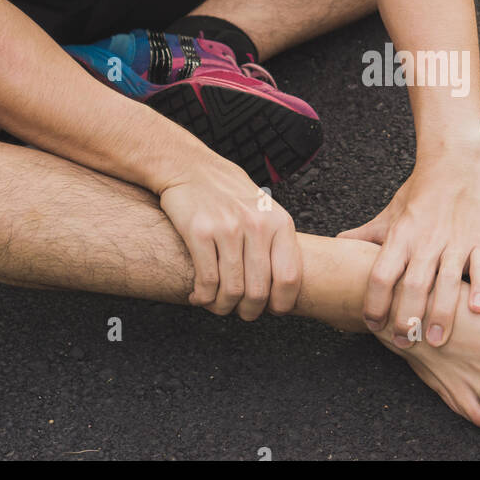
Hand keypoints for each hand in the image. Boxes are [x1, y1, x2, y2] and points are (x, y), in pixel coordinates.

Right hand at [158, 154, 301, 320]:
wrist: (190, 167)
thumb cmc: (228, 192)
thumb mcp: (264, 209)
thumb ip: (275, 240)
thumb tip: (283, 284)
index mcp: (279, 222)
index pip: (289, 277)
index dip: (281, 303)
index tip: (272, 310)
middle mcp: (257, 225)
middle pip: (259, 290)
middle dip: (249, 311)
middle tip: (242, 313)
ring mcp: (228, 228)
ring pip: (232, 290)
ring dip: (223, 307)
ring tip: (218, 305)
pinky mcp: (200, 232)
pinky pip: (207, 280)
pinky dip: (203, 297)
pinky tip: (199, 295)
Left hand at [339, 143, 479, 347]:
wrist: (455, 166)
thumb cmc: (420, 193)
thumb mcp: (390, 213)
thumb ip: (367, 234)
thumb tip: (339, 243)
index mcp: (401, 236)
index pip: (382, 274)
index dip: (375, 302)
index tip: (373, 324)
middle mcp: (426, 242)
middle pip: (413, 285)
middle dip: (407, 317)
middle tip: (403, 342)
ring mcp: (455, 243)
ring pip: (447, 282)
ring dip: (441, 314)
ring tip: (435, 340)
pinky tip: (478, 309)